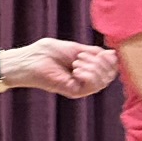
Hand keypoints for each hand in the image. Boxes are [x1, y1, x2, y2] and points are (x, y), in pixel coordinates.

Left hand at [0, 38, 118, 98]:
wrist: (28, 61)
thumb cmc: (46, 53)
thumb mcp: (74, 48)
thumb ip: (93, 52)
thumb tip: (113, 54)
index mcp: (86, 68)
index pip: (110, 68)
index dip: (111, 60)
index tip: (104, 52)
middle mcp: (85, 79)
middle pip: (109, 75)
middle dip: (101, 62)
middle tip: (81, 57)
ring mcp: (80, 87)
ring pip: (103, 81)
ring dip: (94, 68)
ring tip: (76, 62)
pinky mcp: (74, 92)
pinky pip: (92, 86)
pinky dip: (89, 75)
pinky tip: (77, 69)